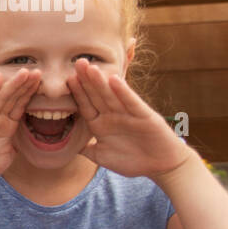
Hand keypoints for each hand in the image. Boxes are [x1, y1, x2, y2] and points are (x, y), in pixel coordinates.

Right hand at [0, 69, 40, 184]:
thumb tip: (28, 139)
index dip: (31, 93)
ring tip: (26, 71)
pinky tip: (0, 77)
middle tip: (39, 71)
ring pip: (3, 97)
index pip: (21, 105)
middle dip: (27, 85)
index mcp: (7, 126)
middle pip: (14, 98)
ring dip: (15, 83)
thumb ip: (17, 143)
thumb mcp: (8, 154)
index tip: (43, 82)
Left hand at [68, 59, 190, 178]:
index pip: (86, 105)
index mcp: (101, 124)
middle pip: (96, 95)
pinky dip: (123, 92)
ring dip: (100, 81)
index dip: (77, 93)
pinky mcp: (144, 117)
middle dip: (86, 79)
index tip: (66, 79)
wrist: (161, 166)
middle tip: (76, 62)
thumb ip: (86, 149)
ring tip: (90, 67)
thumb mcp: (102, 156)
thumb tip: (68, 147)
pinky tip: (114, 79)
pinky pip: (131, 103)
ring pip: (111, 96)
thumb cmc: (132, 161)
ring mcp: (128, 115)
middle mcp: (113, 116)